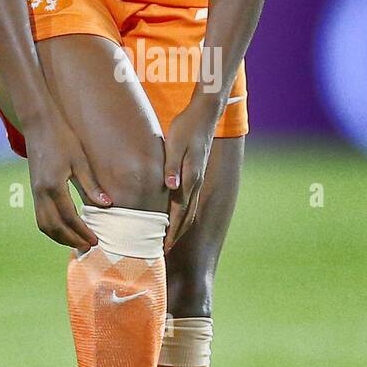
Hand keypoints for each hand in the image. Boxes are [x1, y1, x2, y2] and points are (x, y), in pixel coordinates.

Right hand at [25, 119, 110, 249]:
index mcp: (53, 185)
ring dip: (60, 237)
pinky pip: (40, 217)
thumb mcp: (80, 160)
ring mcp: (35, 192)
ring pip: (44, 225)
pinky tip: (66, 229)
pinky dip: (52, 228)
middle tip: (89, 248)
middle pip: (54, 227)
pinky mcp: (34, 190)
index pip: (69, 217)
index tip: (96, 241)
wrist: (39, 124)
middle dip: (71, 240)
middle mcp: (41, 192)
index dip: (82, 231)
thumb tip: (107, 205)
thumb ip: (92, 185)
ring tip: (77, 243)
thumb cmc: (63, 138)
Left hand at [163, 98, 218, 252]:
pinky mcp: (196, 174)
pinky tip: (174, 216)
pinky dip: (182, 214)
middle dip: (176, 235)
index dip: (172, 231)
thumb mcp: (175, 144)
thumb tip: (170, 186)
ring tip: (169, 240)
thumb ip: (172, 165)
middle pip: (187, 216)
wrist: (204, 115)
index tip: (163, 247)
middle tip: (164, 252)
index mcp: (190, 177)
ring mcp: (198, 179)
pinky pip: (190, 200)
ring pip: (190, 210)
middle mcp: (196, 182)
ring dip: (180, 227)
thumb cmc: (186, 127)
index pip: (180, 211)